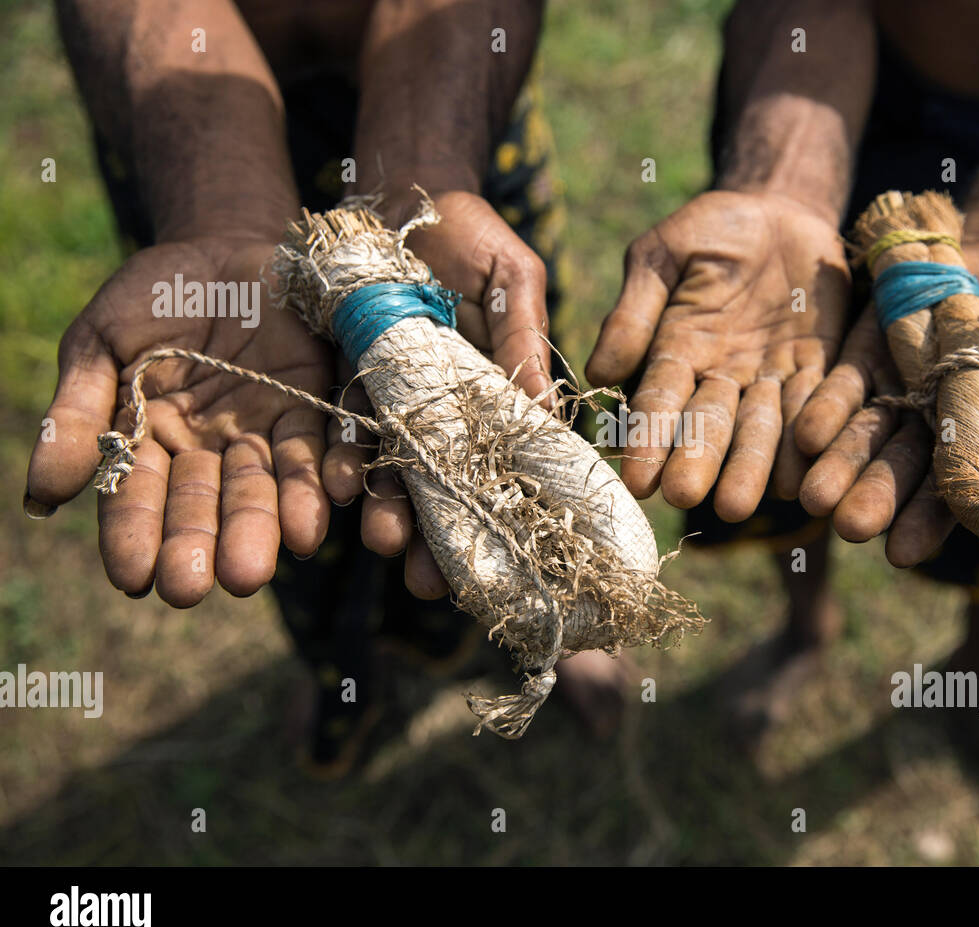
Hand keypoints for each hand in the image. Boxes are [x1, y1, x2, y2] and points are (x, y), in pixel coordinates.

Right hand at [25, 238, 334, 605]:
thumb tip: (41, 498)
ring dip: (262, 529)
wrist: (224, 245)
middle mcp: (207, 451)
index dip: (134, 537)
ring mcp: (261, 432)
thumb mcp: (102, 342)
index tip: (134, 579)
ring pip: (262, 489)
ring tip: (258, 568)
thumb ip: (78, 413)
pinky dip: (319, 482)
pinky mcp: (310, 406)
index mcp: (148, 441)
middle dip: (202, 547)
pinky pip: (315, 449)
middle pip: (204, 507)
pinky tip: (318, 516)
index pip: (136, 498)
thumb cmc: (153, 296)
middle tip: (200, 588)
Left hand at [321, 190, 554, 598]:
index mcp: (494, 392)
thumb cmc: (471, 234)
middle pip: (445, 482)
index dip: (502, 509)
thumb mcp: (512, 278)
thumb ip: (523, 337)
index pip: (503, 463)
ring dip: (391, 511)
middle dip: (437, 534)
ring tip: (387, 546)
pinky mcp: (348, 376)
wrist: (395, 198)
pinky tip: (341, 488)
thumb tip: (543, 408)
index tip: (505, 556)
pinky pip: (345, 426)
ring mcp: (396, 396)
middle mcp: (445, 407)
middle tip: (430, 582)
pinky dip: (344, 457)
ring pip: (395, 466)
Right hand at [585, 190, 847, 520]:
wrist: (781, 213)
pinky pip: (816, 407)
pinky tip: (799, 478)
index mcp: (676, 351)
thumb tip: (598, 374)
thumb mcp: (663, 255)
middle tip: (685, 497)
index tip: (636, 479)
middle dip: (698, 460)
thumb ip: (635, 310)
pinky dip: (809, 441)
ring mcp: (770, 377)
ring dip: (750, 467)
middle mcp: (721, 376)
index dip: (647, 438)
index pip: (659, 400)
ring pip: (761, 428)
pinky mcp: (820, 370)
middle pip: (709, 424)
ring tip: (739, 507)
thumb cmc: (710, 230)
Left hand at [793, 236, 978, 566]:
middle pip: (899, 471)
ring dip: (839, 466)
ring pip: (864, 436)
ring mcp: (895, 392)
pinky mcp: (867, 356)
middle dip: (873, 500)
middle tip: (848, 528)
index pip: (952, 497)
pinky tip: (804, 436)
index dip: (926, 523)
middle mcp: (930, 432)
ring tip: (811, 499)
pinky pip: (842, 387)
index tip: (901, 553)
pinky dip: (825, 410)